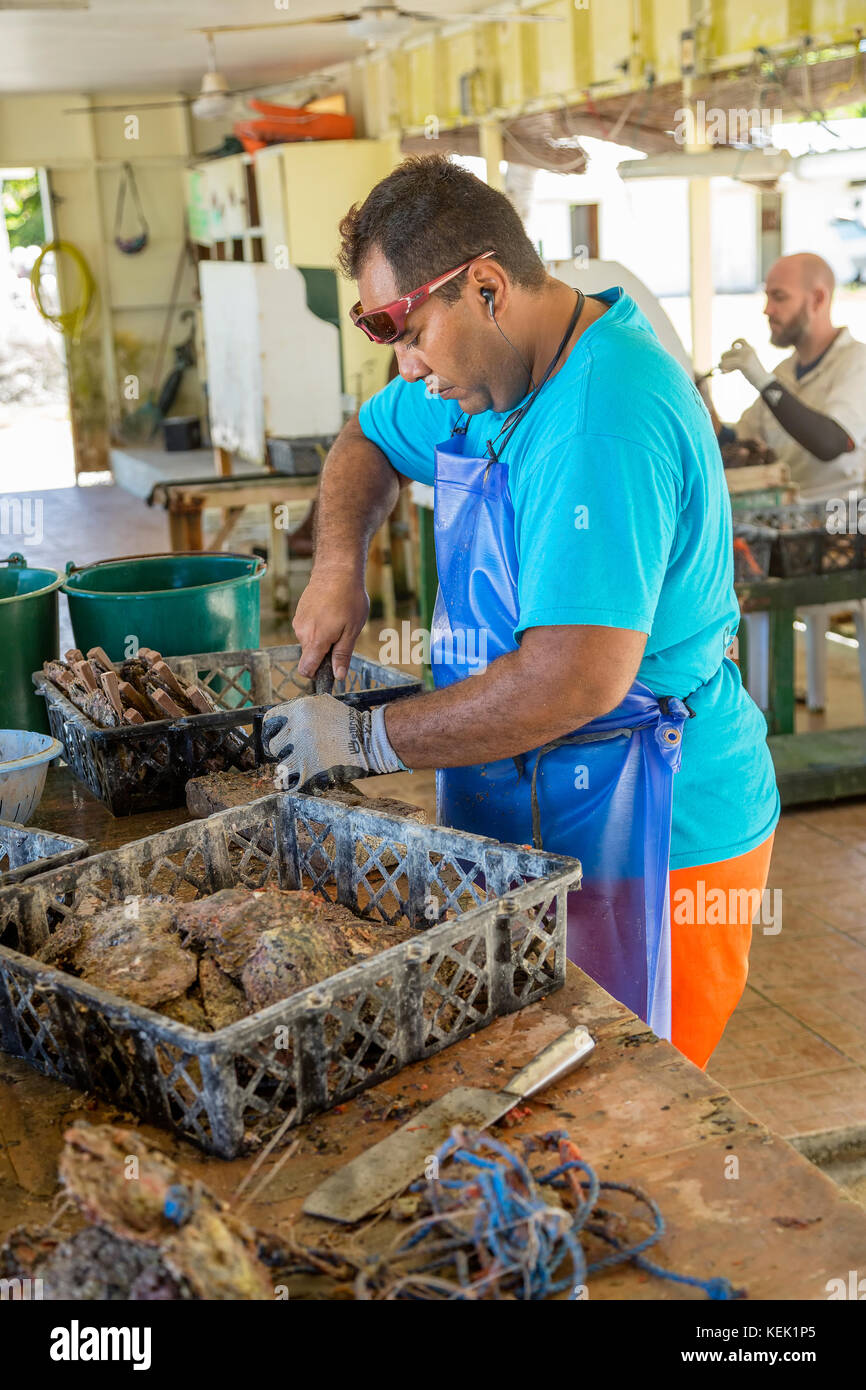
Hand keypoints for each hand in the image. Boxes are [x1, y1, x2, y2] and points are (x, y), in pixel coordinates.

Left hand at [262, 694, 404, 790]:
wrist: (367, 740)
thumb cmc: (346, 722)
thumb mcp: (322, 704)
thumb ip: (300, 709)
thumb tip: (282, 719)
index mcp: (299, 710)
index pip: (269, 721)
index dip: (271, 730)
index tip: (276, 737)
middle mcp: (297, 729)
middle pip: (274, 745)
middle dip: (284, 750)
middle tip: (296, 752)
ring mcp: (302, 751)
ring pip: (282, 765)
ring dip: (291, 767)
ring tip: (304, 765)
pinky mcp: (310, 770)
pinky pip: (291, 782)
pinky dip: (294, 783)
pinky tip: (301, 780)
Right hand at [292, 568, 369, 682]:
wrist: (336, 570)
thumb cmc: (348, 599)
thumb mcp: (352, 630)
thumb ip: (343, 655)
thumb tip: (338, 676)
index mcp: (315, 640)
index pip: (306, 669)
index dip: (317, 674)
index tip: (329, 669)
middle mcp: (302, 632)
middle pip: (309, 655)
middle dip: (324, 653)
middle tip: (342, 636)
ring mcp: (298, 621)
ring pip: (309, 641)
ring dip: (322, 638)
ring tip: (338, 621)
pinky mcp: (299, 612)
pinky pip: (307, 628)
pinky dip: (317, 627)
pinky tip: (330, 613)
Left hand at [719, 339, 773, 391]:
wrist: (764, 381)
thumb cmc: (755, 375)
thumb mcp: (747, 364)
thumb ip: (738, 360)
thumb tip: (719, 364)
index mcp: (750, 349)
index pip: (740, 340)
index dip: (733, 344)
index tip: (731, 351)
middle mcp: (748, 350)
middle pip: (727, 351)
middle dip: (724, 360)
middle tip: (727, 369)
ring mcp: (745, 356)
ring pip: (724, 356)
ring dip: (722, 365)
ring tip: (727, 371)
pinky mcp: (743, 363)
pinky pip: (726, 363)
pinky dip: (723, 368)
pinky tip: (726, 373)